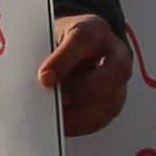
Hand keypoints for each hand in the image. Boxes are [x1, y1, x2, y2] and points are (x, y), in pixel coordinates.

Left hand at [40, 11, 131, 140]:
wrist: (71, 48)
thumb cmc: (57, 43)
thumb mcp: (47, 39)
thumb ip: (43, 56)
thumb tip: (37, 83)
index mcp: (94, 29)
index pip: (84, 39)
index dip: (65, 60)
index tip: (44, 77)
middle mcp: (115, 53)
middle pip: (116, 70)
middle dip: (86, 90)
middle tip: (59, 101)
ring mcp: (118, 80)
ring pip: (113, 100)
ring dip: (83, 115)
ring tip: (57, 121)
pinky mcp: (113, 101)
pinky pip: (103, 118)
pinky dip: (81, 125)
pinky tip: (62, 126)